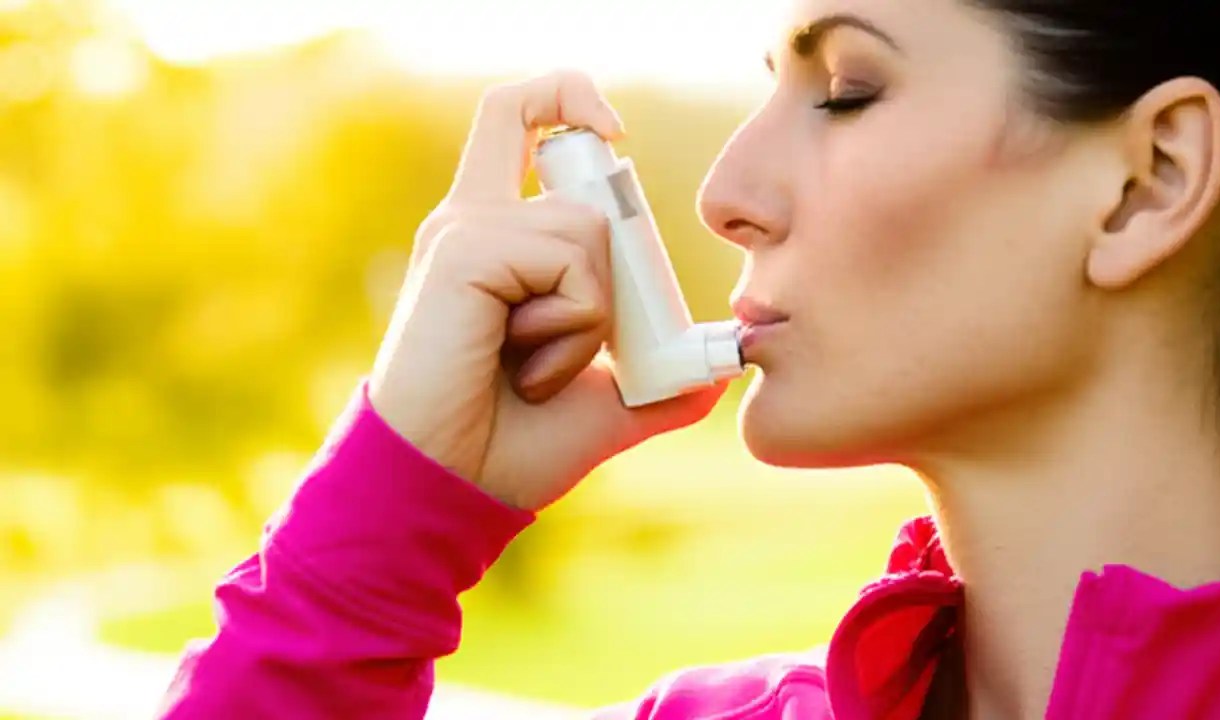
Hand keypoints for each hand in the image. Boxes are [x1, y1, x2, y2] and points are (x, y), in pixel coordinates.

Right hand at [368, 71, 728, 510]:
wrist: (453, 488)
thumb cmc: (512, 448)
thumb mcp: (607, 404)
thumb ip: (663, 378)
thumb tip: (723, 367)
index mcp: (494, 236)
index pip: (515, 117)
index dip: (567, 97)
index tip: (612, 130)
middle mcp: (472, 217)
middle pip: (568, 152)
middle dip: (609, 240)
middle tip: (586, 334)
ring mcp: (464, 230)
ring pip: (587, 230)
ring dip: (591, 316)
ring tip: (536, 370)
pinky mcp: (462, 251)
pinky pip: (568, 262)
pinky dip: (571, 326)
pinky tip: (524, 369)